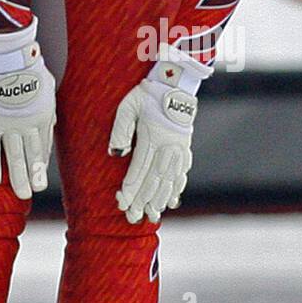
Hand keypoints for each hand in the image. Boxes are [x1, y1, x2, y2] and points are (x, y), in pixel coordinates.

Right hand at [0, 20, 55, 197]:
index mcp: (44, 116)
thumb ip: (48, 105)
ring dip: (19, 177)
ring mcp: (10, 126)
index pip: (44, 145)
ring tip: (23, 194)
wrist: (12, 58)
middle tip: (35, 191)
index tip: (39, 172)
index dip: (41, 160)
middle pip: (33, 156)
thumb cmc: (30, 67)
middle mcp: (29, 125)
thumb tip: (51, 119)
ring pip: (15, 157)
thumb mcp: (48, 86)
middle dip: (34, 176)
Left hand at [108, 45, 211, 223]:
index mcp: (153, 137)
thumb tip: (116, 153)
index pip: (139, 169)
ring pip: (169, 181)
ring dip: (158, 200)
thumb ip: (120, 129)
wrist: (176, 85)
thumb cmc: (147, 95)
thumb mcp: (128, 105)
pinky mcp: (185, 150)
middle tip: (132, 217)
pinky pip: (181, 175)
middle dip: (142, 201)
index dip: (130, 188)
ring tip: (150, 215)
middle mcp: (168, 147)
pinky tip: (171, 202)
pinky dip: (175, 190)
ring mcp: (179, 150)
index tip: (121, 203)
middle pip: (154, 180)